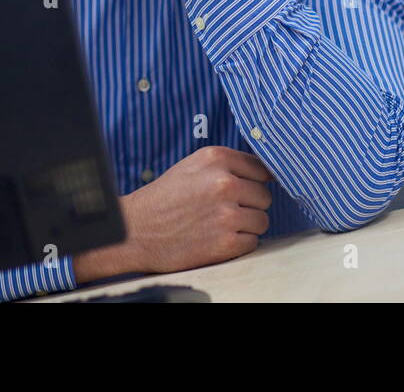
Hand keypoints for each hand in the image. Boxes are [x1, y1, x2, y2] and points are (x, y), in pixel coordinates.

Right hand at [73, 145, 273, 281]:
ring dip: (246, 226)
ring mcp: (226, 214)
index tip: (246, 191)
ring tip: (220, 225)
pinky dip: (239, 244)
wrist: (136, 231)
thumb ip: (227, 165)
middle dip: (250, 205)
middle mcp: (224, 183)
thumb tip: (267, 173)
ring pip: (262, 220)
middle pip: (264, 196)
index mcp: (216, 158)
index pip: (262, 169)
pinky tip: (217, 239)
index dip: (255, 182)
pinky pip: (253, 242)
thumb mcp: (193, 166)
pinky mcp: (225, 243)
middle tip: (226, 211)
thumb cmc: (165, 198)